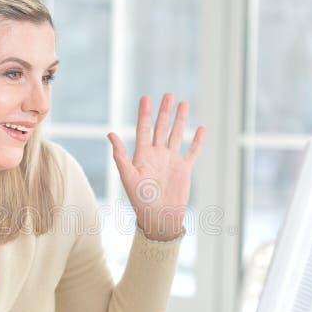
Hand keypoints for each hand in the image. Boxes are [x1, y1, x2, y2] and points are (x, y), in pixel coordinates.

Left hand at [107, 93, 205, 240]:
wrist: (159, 217)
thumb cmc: (141, 200)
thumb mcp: (128, 177)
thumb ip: (120, 155)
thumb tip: (110, 134)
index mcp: (142, 155)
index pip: (143, 129)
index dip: (144, 114)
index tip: (146, 97)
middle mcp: (157, 155)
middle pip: (161, 128)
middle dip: (164, 111)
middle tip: (168, 94)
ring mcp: (171, 161)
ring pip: (176, 135)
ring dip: (180, 120)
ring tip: (183, 103)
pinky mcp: (184, 169)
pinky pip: (192, 152)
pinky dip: (197, 140)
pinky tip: (201, 128)